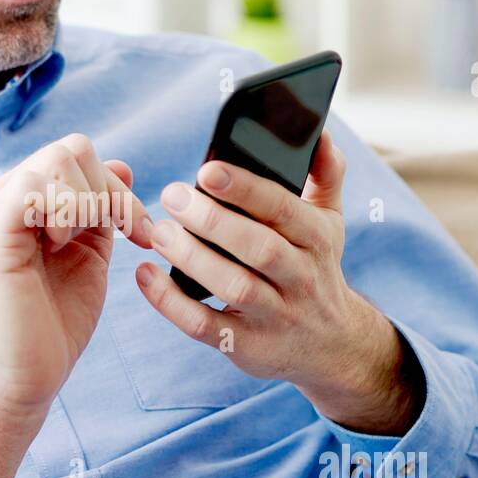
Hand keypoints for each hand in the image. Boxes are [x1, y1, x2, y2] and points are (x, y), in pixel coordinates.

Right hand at [0, 133, 152, 437]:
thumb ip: (103, 208)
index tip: (139, 233)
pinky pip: (37, 184)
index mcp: (26, 199)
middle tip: (117, 235)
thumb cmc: (57, 321)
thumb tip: (122, 164)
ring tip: (73, 244)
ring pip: (59, 158)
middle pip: (73, 149)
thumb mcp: (92, 253)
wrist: (29, 374)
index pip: (79, 155)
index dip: (117, 188)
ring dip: (87, 202)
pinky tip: (59, 244)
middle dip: (109, 192)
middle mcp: (4, 195)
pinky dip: (65, 210)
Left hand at [134, 132, 422, 434]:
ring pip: (235, 286)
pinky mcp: (247, 348)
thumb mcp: (329, 222)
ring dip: (192, 258)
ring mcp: (276, 316)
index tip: (208, 169)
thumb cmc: (316, 269)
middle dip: (213, 220)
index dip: (246, 189)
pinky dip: (171, 303)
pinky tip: (145, 276)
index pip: (284, 209)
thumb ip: (326, 174)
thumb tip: (320, 130)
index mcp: (317, 239)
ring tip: (158, 232)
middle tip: (171, 195)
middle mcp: (301, 278)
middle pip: (259, 247)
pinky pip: (205, 326)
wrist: (333, 347)